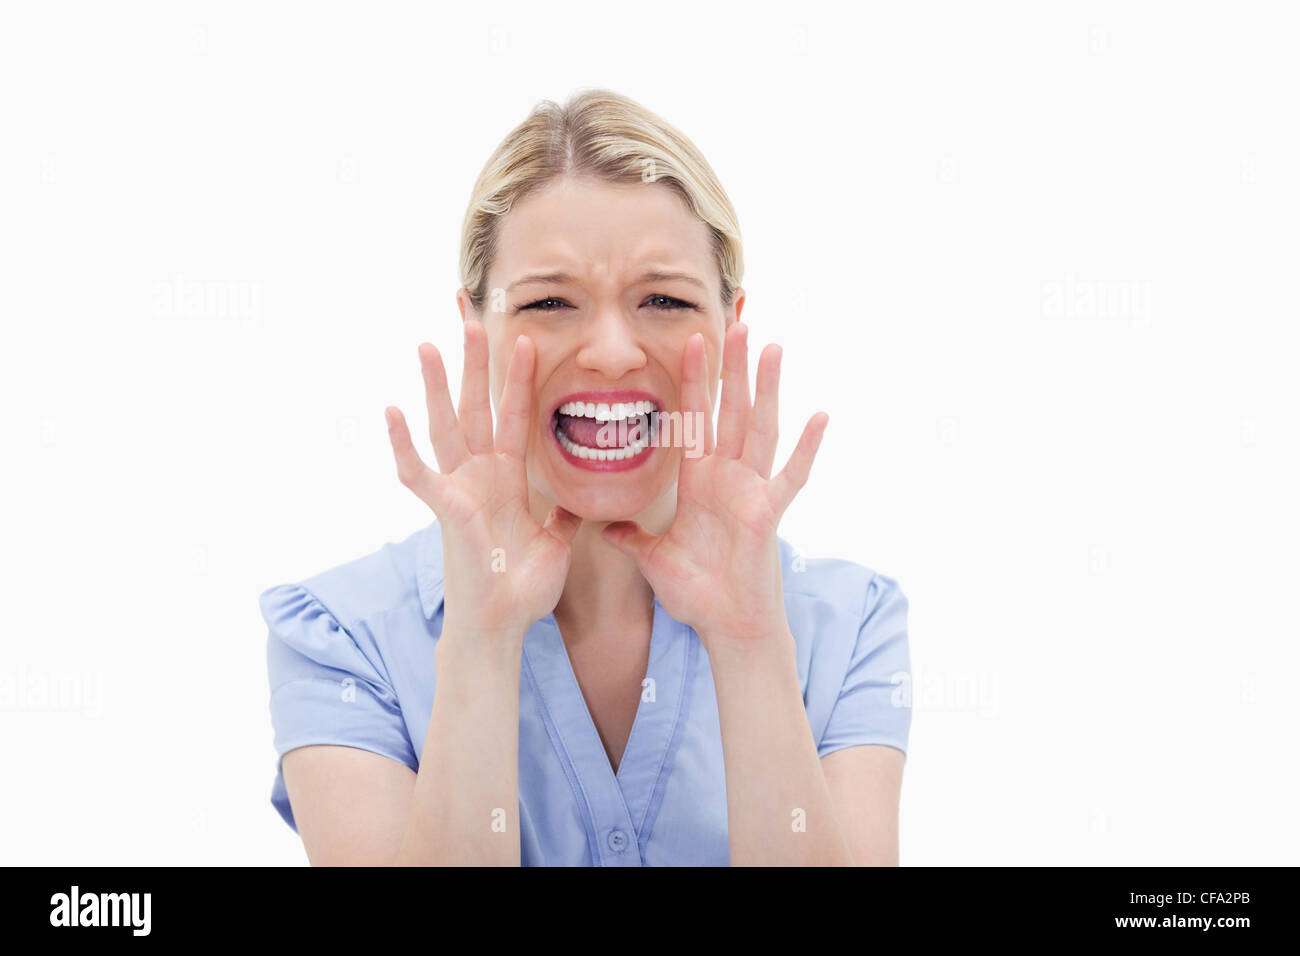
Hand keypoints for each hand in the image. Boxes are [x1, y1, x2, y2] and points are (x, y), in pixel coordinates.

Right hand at [385, 323, 581, 641]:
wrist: (504, 625)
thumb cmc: (523, 587)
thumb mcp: (557, 540)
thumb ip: (563, 513)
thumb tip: (580, 496)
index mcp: (505, 476)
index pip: (513, 414)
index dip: (518, 377)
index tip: (525, 338)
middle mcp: (479, 475)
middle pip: (476, 406)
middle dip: (475, 362)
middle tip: (471, 316)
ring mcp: (459, 489)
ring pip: (447, 426)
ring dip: (438, 386)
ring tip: (429, 344)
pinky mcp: (447, 511)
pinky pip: (420, 474)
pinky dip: (404, 445)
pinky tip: (392, 412)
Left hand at [601, 322, 827, 650]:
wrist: (727, 626)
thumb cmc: (697, 593)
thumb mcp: (654, 559)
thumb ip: (633, 537)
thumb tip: (604, 526)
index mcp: (699, 480)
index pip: (693, 419)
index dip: (692, 380)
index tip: (692, 340)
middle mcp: (727, 477)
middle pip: (730, 410)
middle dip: (732, 368)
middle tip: (738, 322)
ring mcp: (751, 491)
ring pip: (760, 429)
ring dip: (766, 389)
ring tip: (772, 348)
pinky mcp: (769, 513)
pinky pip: (791, 476)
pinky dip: (807, 449)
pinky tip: (820, 416)